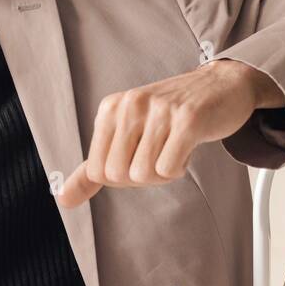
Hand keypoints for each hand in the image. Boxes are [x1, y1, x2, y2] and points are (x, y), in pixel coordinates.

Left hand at [55, 59, 284, 207]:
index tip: (139, 157)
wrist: (220, 86)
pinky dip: (179, 168)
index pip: (96, 170)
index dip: (120, 177)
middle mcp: (130, 105)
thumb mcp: (124, 135)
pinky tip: (187, 146)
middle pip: (118, 175)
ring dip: (163, 173)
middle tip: (159, 154)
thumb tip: (63, 199)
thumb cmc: (171, 116)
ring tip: (174, 148)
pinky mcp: (187, 119)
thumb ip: (92, 170)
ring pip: (143, 174)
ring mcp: (159, 110)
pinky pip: (169, 168)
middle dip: (142, 177)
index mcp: (110, 109)